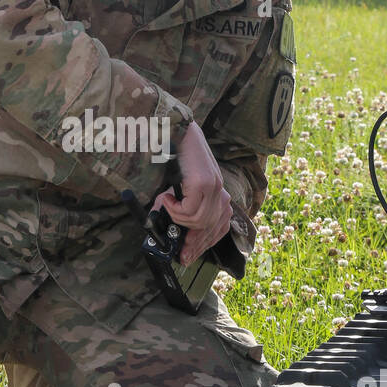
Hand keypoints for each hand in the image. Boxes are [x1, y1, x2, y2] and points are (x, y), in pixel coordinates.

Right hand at [150, 121, 231, 264]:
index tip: (188, 255)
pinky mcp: (204, 184)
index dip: (204, 245)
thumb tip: (175, 230)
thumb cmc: (176, 158)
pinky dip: (174, 208)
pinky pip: (189, 211)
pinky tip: (167, 196)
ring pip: (198, 221)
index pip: (219, 228)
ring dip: (177, 218)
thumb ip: (185, 207)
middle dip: (192, 243)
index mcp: (219, 194)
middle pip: (209, 228)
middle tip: (177, 251)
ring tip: (165, 203)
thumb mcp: (183, 188)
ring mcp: (214, 188)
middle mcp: (221, 192)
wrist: (175, 131)